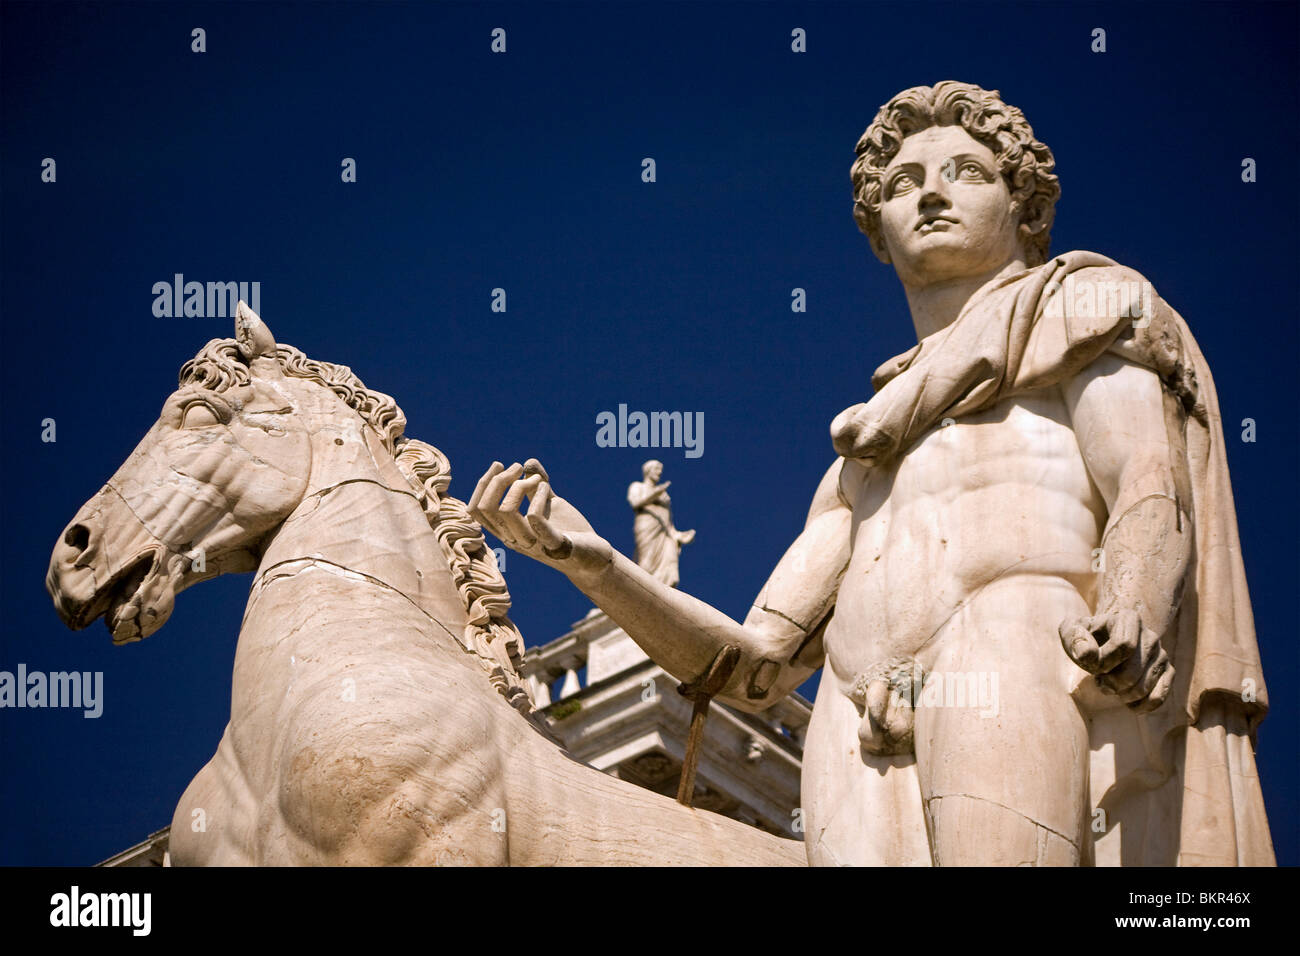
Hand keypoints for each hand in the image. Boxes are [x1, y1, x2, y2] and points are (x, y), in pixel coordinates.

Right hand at [469, 459, 610, 576]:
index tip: (499, 466)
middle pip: (486, 508)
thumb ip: (537, 484)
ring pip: (505, 511)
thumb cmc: (567, 531)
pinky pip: (535, 519)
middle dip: (498, 480)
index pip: (477, 510)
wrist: (594, 560)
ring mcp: (533, 544)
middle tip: (518, 468)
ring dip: (519, 486)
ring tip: (536, 479)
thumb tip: (528, 462)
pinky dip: (538, 496)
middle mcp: (514, 539)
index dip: (483, 484)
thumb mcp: (550, 503)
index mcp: (508, 530)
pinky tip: (547, 488)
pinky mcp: (554, 545)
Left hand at [1058, 609, 1172, 711]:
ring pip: (1144, 687)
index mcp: (1129, 618)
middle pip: (1133, 671)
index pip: (1124, 645)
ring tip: (1111, 686)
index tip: (1093, 666)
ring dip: (1121, 695)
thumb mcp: (1071, 631)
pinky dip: (1140, 706)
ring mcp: (1161, 654)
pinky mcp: (1167, 672)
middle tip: (1101, 681)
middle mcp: (1150, 635)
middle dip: (1111, 683)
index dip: (1104, 662)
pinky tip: (1127, 702)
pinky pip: (1158, 697)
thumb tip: (1087, 654)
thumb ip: (1074, 638)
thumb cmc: (1086, 637)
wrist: (1105, 641)